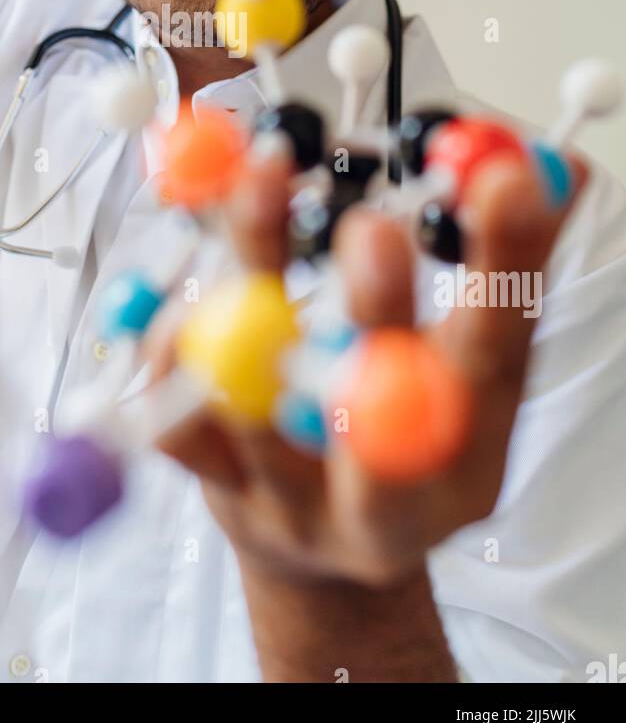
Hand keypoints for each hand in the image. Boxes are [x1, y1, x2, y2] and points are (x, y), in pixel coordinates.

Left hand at [146, 143, 586, 590]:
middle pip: (379, 409)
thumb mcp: (469, 368)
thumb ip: (502, 272)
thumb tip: (551, 167)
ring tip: (264, 182)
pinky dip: (171, 335)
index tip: (505, 178)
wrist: (327, 555)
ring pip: (256, 404)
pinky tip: (190, 289)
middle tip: (374, 222)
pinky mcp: (212, 492)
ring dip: (254, 274)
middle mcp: (383, 498)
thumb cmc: (405, 435)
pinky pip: (176, 414)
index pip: (497, 354)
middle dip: (379, 311)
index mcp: (465, 456)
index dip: (504, 267)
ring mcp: (290, 503)